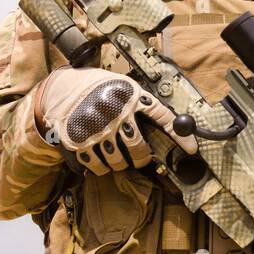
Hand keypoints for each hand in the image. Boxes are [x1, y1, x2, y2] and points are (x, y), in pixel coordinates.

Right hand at [34, 68, 195, 175]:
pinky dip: (102, 168)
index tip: (193, 149)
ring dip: (121, 164)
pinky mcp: (79, 141)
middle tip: (141, 157)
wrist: (60, 88)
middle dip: (142, 158)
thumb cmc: (97, 87)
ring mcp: (97, 129)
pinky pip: (98, 166)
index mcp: (131, 96)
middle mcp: (116, 113)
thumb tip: (173, 124)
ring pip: (119, 162)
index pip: (164, 117)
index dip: (181, 136)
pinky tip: (101, 159)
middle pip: (139, 149)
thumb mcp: (123, 85)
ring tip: (117, 155)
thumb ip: (142, 102)